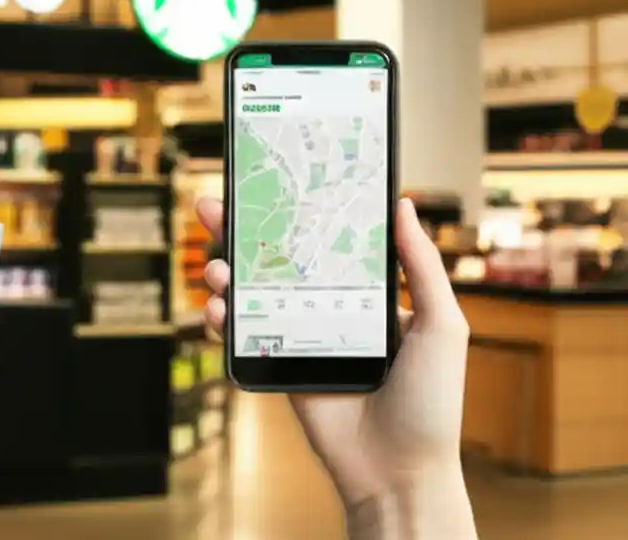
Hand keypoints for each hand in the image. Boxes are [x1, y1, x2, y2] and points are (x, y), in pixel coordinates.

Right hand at [197, 197, 475, 537]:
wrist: (399, 472)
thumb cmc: (432, 402)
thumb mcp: (441, 325)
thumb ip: (421, 267)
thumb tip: (403, 205)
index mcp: (368, 295)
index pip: (326, 241)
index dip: (297, 214)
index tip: (272, 185)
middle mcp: (329, 310)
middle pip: (278, 260)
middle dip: (242, 233)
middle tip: (215, 207)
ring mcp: (300, 337)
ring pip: (252, 294)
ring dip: (225, 274)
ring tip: (216, 267)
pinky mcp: (278, 367)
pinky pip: (242, 336)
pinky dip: (221, 319)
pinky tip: (217, 308)